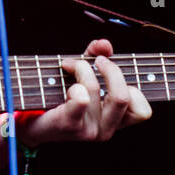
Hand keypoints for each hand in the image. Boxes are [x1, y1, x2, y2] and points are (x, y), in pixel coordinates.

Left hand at [13, 38, 150, 145]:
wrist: (31, 122)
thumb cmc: (61, 97)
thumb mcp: (84, 75)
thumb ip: (97, 56)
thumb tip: (104, 44)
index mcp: (116, 121)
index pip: (143, 112)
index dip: (133, 86)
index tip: (115, 72)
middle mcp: (106, 129)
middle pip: (124, 96)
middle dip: (110, 69)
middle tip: (96, 61)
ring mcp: (89, 130)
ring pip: (97, 90)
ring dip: (82, 69)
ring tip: (70, 66)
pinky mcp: (70, 126)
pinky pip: (80, 97)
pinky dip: (72, 82)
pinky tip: (64, 84)